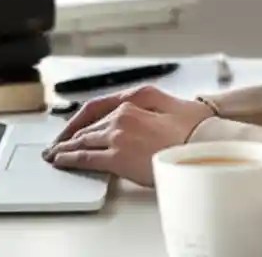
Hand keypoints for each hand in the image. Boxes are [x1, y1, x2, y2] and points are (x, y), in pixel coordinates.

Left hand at [41, 85, 214, 185]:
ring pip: (84, 140)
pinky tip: (62, 161)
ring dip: (66, 147)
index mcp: (135, 100)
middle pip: (89, 126)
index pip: (97, 107)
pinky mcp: (117, 157)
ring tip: (56, 154)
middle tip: (58, 144)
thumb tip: (135, 107)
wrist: (204, 148)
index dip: (79, 118)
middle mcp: (122, 115)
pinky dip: (70, 158)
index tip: (71, 126)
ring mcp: (118, 136)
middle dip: (70, 135)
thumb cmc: (197, 130)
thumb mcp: (173, 104)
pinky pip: (86, 157)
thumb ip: (150, 103)